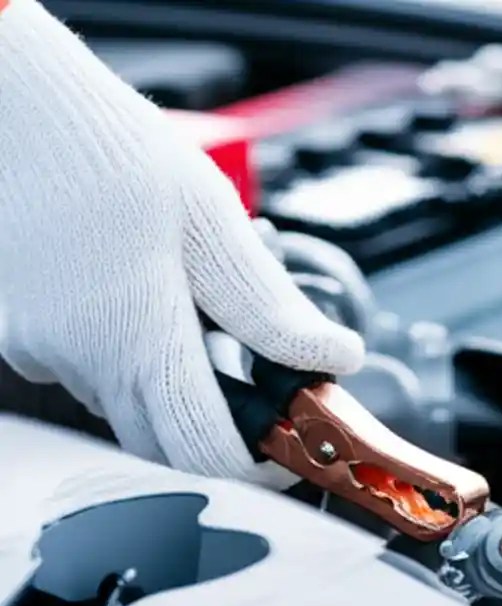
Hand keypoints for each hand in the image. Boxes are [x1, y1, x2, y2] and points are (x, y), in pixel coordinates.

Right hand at [0, 0, 362, 485]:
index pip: (205, 453)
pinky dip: (134, 353)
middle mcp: (78, 361)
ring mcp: (42, 351)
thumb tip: (332, 356)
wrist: (12, 111)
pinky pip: (93, 371)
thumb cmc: (106, 151)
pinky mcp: (24, 334)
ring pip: (130, 408)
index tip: (294, 435)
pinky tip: (148, 293)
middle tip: (266, 377)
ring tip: (200, 306)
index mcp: (132, 339)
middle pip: (168, 444)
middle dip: (224, 425)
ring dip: (179, 382)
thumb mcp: (212, 222)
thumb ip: (270, 306)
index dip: (260, 461)